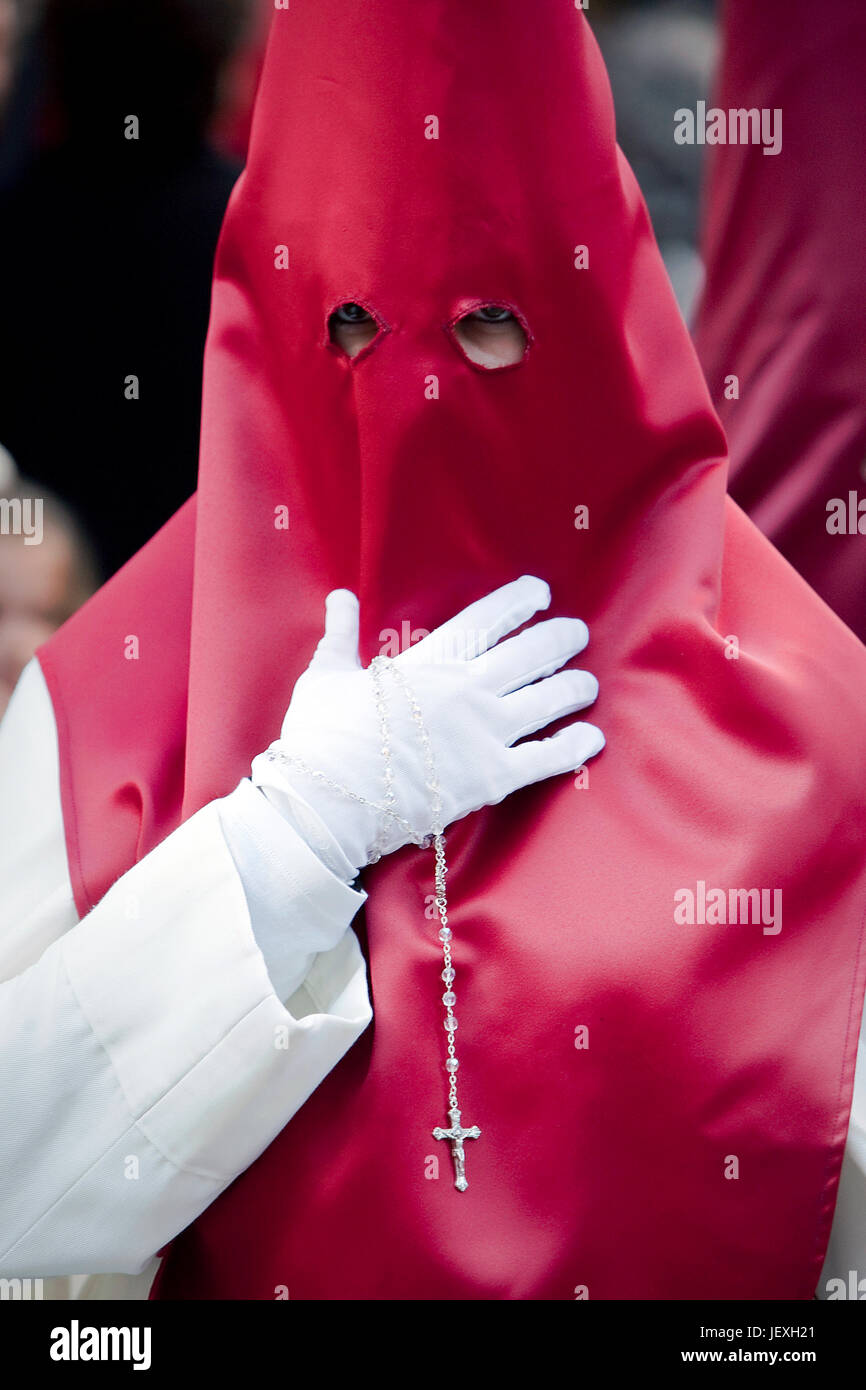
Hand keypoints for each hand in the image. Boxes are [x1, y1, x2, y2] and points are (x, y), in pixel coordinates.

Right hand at [251, 575, 602, 872]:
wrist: (327, 799)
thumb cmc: (321, 738)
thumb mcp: (325, 676)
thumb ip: (340, 635)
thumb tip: (339, 598)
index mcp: (430, 662)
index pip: (486, 620)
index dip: (519, 603)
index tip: (541, 592)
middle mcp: (468, 691)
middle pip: (530, 654)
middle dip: (559, 639)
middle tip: (577, 633)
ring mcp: (485, 733)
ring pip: (546, 700)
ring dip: (572, 688)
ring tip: (588, 683)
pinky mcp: (493, 777)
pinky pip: (546, 758)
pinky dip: (573, 746)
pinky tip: (592, 738)